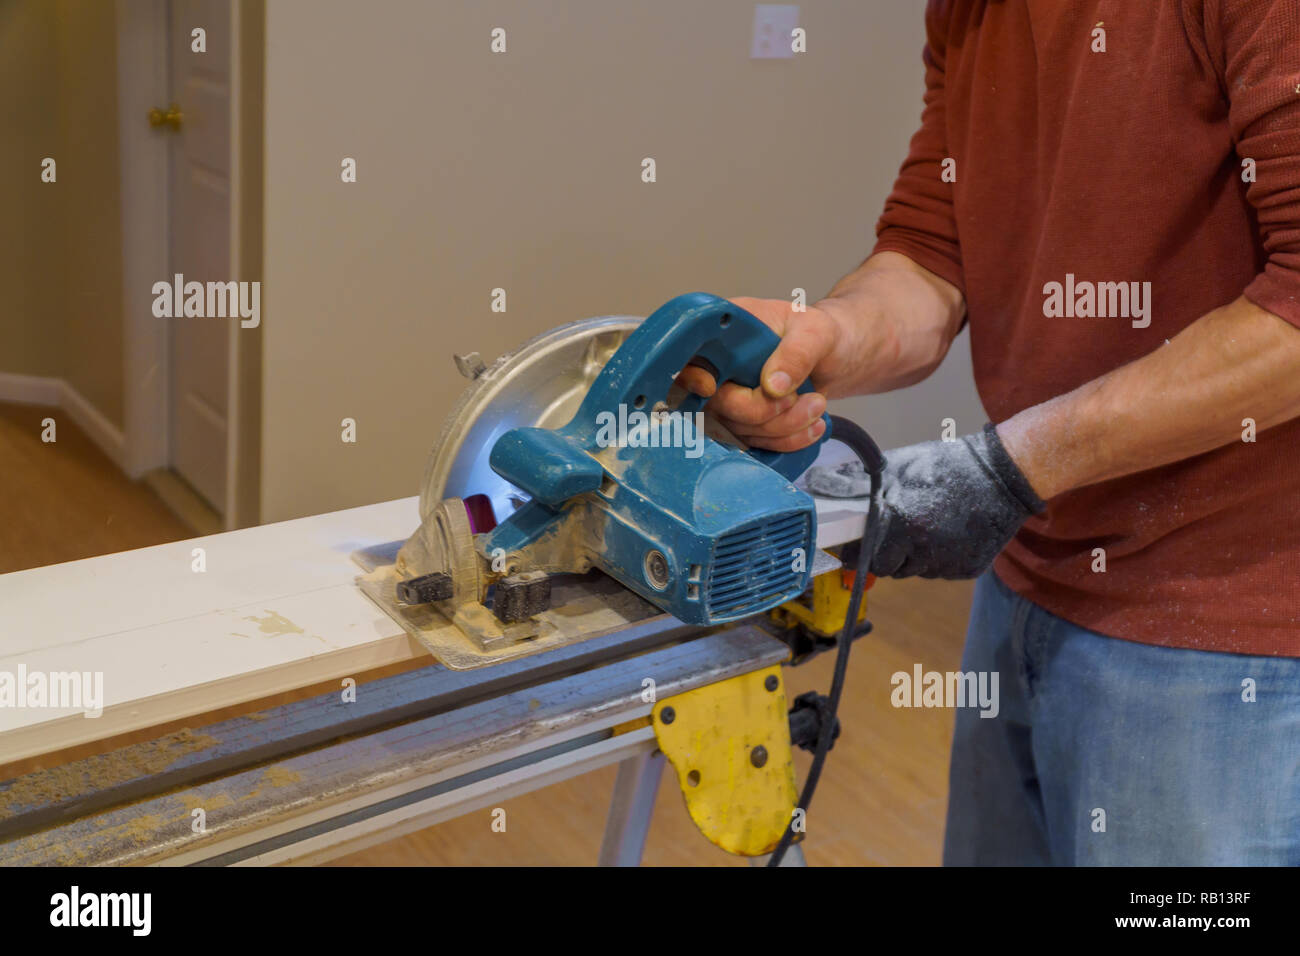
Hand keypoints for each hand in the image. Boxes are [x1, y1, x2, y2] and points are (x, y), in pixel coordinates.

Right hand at [676, 297, 854, 452]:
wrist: (836, 356)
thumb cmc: (819, 334)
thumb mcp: (815, 332)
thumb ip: (796, 353)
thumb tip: (773, 385)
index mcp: (724, 334)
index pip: (689, 358)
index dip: (690, 377)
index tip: (711, 387)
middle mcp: (719, 368)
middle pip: (714, 405)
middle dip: (761, 411)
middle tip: (803, 399)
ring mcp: (729, 398)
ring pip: (738, 430)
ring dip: (782, 427)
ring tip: (817, 406)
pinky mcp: (745, 423)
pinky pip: (756, 444)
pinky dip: (787, 441)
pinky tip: (813, 427)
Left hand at [868, 425, 1045, 578]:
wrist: (1004, 475)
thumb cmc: (947, 465)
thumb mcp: (899, 466)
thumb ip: (861, 483)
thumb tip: (829, 488)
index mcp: (900, 523)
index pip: (867, 558)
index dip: (860, 553)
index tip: (857, 550)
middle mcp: (922, 549)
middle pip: (889, 569)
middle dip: (888, 554)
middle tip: (898, 531)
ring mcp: (946, 563)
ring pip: (916, 571)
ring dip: (914, 556)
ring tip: (929, 525)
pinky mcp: (967, 570)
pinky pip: (940, 571)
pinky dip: (939, 557)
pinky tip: (949, 532)